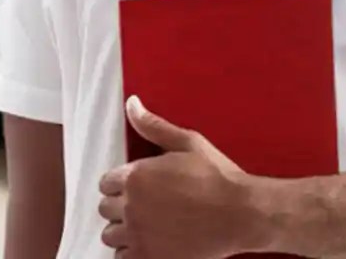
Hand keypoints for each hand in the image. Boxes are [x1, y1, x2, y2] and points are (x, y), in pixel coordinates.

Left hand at [98, 95, 283, 257]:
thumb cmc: (217, 176)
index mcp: (136, 176)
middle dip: (122, 205)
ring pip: (110, 235)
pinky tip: (151, 242)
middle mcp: (130, 206)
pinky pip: (121, 257)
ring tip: (147, 225)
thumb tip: (131, 103)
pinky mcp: (147, 257)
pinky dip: (131, 251)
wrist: (239, 214)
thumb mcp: (188, 143)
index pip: (106, 182)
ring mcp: (137, 235)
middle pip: (105, 208)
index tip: (142, 186)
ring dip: (124, 229)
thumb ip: (154, 126)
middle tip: (147, 205)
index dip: (123, 183)